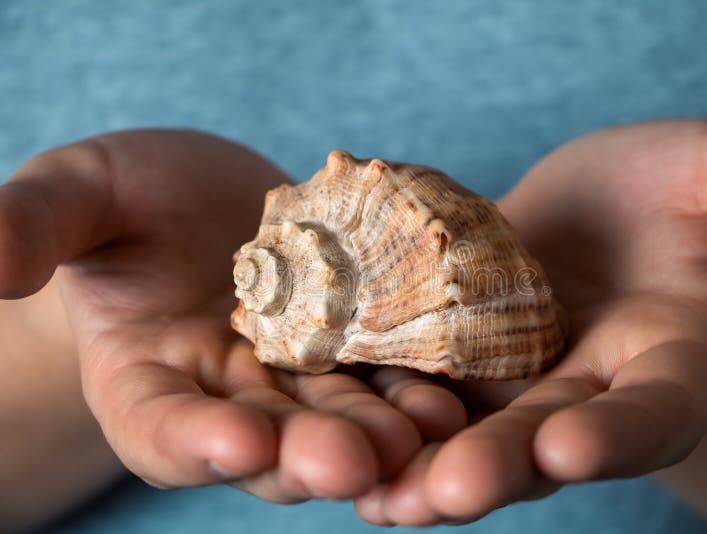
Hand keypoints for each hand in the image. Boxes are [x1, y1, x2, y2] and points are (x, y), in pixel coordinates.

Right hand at [0, 130, 465, 501]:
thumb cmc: (128, 200)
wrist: (210, 202)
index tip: (234, 439)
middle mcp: (227, 398)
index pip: (160, 425)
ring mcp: (295, 380)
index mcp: (147, 380)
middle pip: (265, 441)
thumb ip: (35, 223)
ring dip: (377, 432)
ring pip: (334, 420)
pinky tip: (448, 393)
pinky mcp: (351, 353)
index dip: (192, 440)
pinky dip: (412, 390)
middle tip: (353, 459)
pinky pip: (382, 378)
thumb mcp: (81, 195)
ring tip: (419, 431)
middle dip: (307, 451)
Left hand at [354, 120, 706, 525]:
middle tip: (452, 493)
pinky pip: (419, 399)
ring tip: (381, 497)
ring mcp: (513, 387)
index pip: (652, 413)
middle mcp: (584, 396)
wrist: (588, 209)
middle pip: (545, 441)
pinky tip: (339, 443)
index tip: (575, 445)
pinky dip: (383, 422)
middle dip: (501, 467)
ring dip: (426, 469)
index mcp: (664, 368)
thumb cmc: (667, 188)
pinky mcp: (455, 363)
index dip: (620, 433)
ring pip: (471, 438)